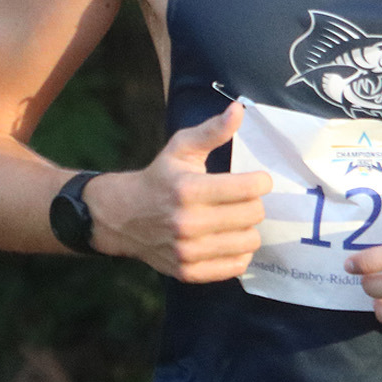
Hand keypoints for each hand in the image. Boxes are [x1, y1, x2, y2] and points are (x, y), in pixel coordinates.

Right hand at [86, 101, 270, 280]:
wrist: (121, 216)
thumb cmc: (159, 178)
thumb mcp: (180, 149)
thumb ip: (212, 131)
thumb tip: (240, 110)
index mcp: (187, 189)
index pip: (250, 188)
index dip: (260, 181)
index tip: (255, 180)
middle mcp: (187, 223)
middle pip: (254, 215)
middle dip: (252, 203)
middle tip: (239, 199)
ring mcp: (188, 251)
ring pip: (250, 241)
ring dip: (246, 228)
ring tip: (232, 219)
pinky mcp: (189, 271)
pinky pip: (237, 265)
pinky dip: (237, 252)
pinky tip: (225, 239)